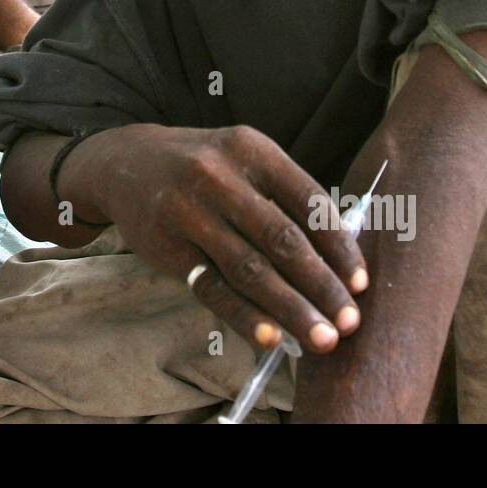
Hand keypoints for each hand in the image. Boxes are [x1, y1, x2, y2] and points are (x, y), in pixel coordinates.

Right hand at [60, 123, 367, 353]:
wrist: (126, 163)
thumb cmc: (203, 167)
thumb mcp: (243, 160)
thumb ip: (284, 197)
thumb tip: (338, 258)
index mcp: (252, 149)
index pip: (309, 201)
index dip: (339, 246)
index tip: (360, 284)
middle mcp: (220, 176)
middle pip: (282, 238)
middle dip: (322, 285)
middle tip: (348, 322)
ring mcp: (189, 210)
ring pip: (249, 268)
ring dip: (290, 309)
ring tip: (319, 338)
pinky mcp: (167, 244)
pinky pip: (211, 286)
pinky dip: (243, 315)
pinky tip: (269, 337)